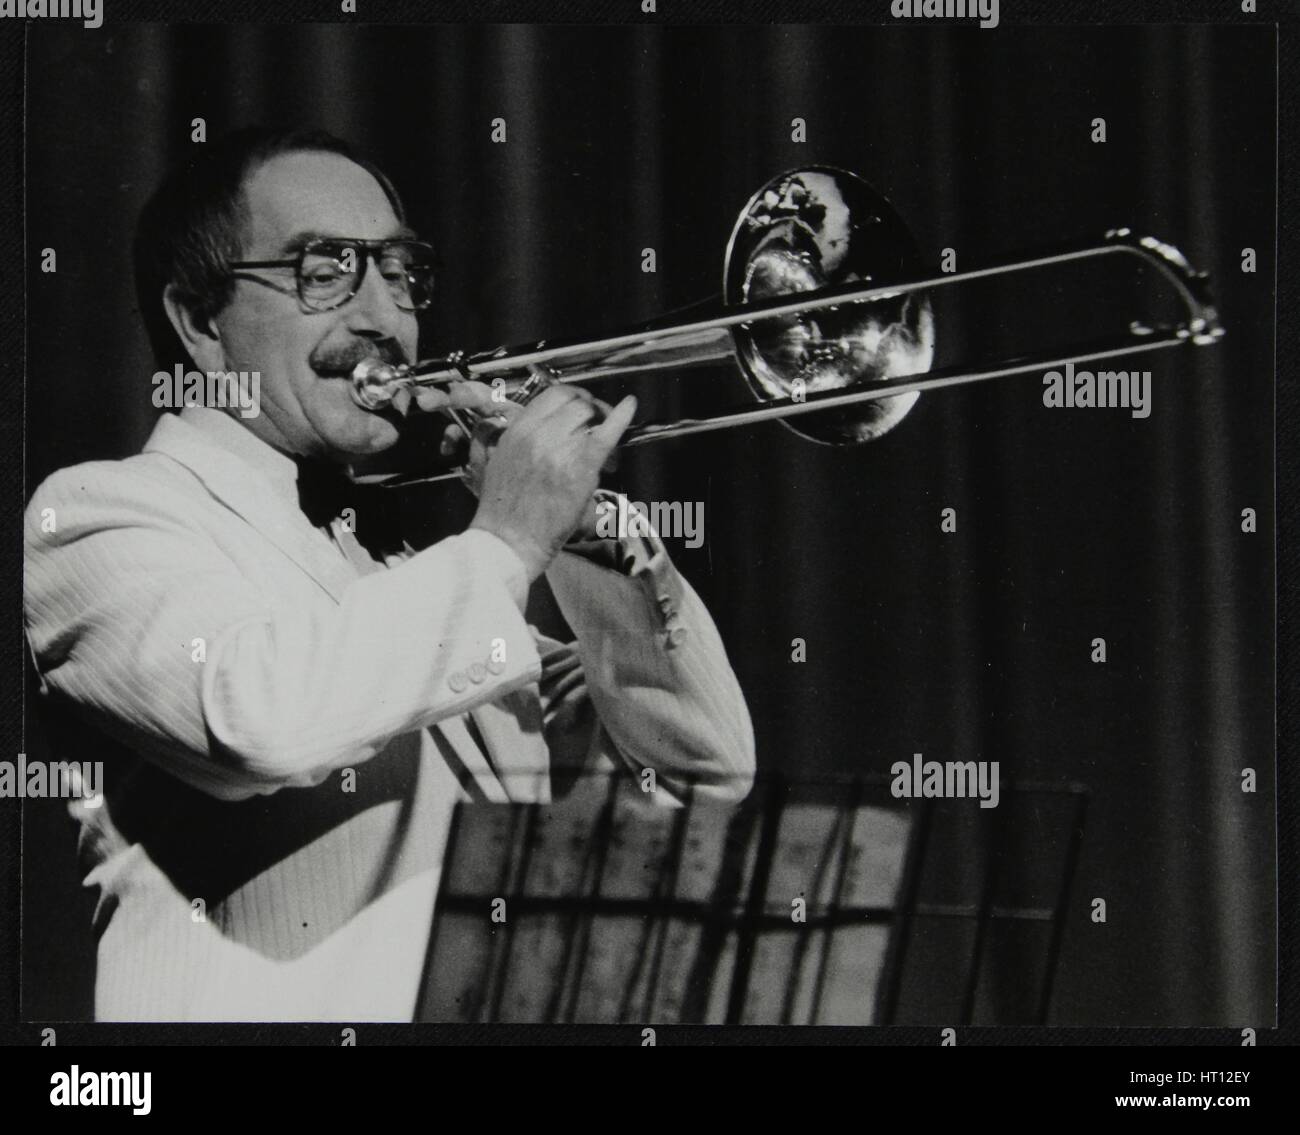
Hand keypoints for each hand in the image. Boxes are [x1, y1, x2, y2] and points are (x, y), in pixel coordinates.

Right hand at [454, 380, 636, 580]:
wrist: (507, 541)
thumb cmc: (503, 512)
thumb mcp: (498, 463)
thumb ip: (520, 441)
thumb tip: (545, 429)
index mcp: (517, 431)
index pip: (553, 394)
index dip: (573, 397)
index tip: (581, 407)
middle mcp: (537, 434)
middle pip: (575, 402)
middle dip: (591, 409)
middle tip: (598, 427)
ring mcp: (560, 449)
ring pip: (590, 417)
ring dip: (603, 426)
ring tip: (606, 452)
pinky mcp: (580, 467)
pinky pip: (606, 432)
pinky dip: (622, 416)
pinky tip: (630, 406)